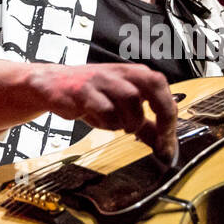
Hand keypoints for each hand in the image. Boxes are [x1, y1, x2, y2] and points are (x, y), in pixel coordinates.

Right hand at [28, 63, 178, 162]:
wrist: (52, 85)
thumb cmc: (91, 97)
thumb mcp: (123, 111)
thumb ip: (147, 128)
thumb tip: (166, 149)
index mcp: (136, 75)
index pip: (163, 91)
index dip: (170, 120)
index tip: (168, 147)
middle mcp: (123, 73)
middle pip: (154, 84)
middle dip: (162, 113)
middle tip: (159, 138)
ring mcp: (103, 80)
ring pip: (131, 99)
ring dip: (130, 121)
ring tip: (118, 125)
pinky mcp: (84, 91)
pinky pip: (105, 109)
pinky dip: (108, 122)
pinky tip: (100, 121)